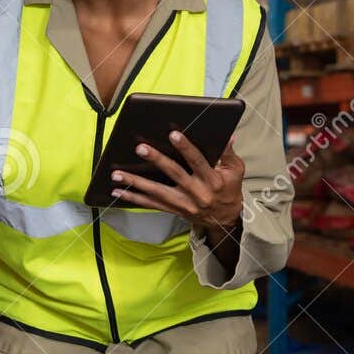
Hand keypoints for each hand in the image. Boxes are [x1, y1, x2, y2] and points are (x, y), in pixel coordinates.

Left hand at [111, 132, 243, 231]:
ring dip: (136, 183)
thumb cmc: (230, 189)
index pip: (198, 162)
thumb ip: (229, 153)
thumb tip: (228, 135)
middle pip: (175, 174)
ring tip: (117, 174)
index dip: (186, 148)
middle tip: (141, 148)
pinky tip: (119, 191)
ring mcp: (184, 204)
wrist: (225, 219)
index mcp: (212, 181)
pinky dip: (134, 198)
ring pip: (157, 192)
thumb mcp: (236, 170)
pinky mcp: (174, 210)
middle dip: (157, 160)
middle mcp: (197, 193)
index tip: (173, 135)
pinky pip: (152, 204)